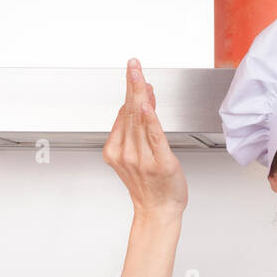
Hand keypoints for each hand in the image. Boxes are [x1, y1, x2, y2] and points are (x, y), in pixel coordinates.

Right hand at [103, 58, 188, 219]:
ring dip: (141, 95)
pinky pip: (155, 138)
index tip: (134, 71)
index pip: (124, 114)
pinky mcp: (161, 164)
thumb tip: (139, 100)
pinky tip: (147, 105)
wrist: (158, 212)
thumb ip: (137, 128)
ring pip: (141, 121)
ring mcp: (143, 159)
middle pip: (130, 113)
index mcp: (116, 151)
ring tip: (140, 75)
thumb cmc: (150, 186)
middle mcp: (127, 154)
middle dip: (132, 85)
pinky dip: (150, 120)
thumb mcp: (137, 154)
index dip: (131, 91)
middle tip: (133, 64)